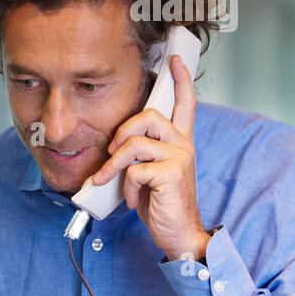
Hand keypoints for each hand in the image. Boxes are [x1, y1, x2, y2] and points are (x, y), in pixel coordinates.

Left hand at [89, 55, 210, 262]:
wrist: (178, 235)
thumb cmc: (162, 207)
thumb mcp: (148, 176)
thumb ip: (140, 156)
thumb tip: (116, 148)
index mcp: (180, 142)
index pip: (185, 103)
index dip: (181, 79)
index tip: (174, 59)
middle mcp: (183, 145)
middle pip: (149, 116)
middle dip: (122, 132)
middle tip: (111, 152)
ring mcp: (179, 157)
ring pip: (135, 143)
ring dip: (114, 164)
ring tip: (110, 180)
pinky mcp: (171, 173)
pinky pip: (135, 170)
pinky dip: (126, 187)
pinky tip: (132, 200)